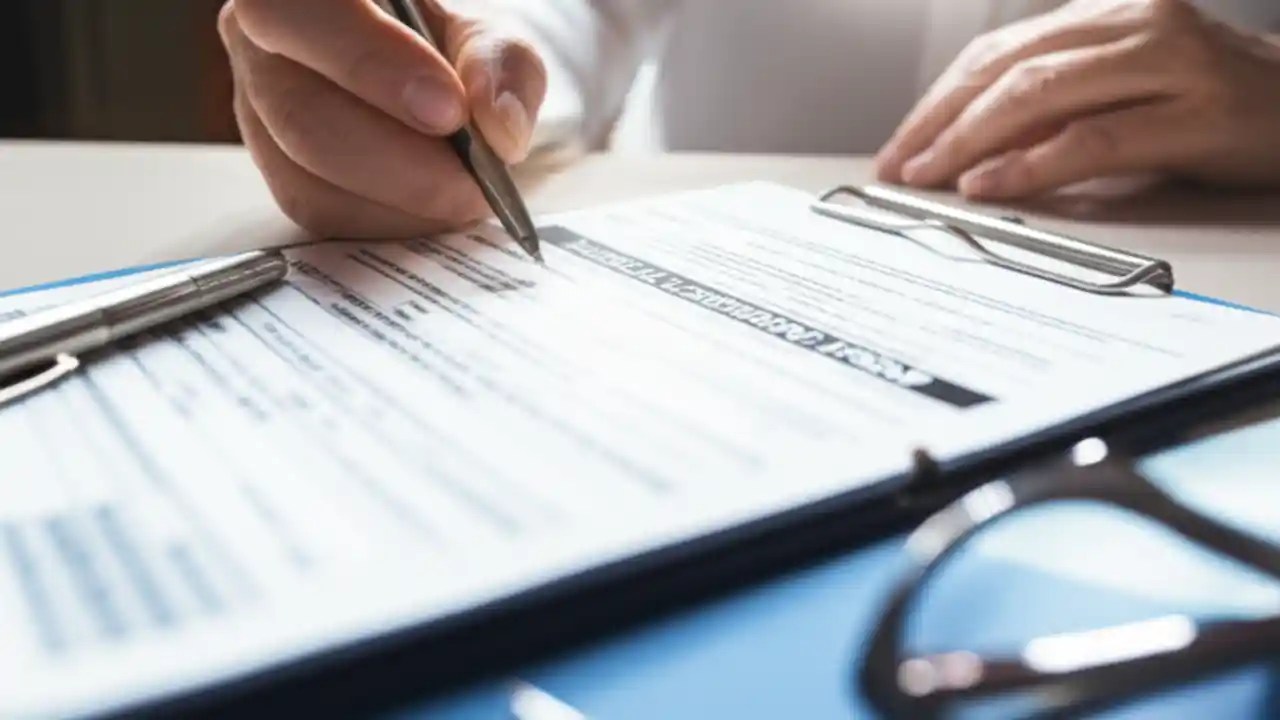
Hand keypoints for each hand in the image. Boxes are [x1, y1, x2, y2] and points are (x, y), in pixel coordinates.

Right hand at [219, 0, 545, 237]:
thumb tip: (498, 128)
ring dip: (399, 202)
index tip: (449, 112)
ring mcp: (257, 112)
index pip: (296, 12)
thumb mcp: (487, 39)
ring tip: (463, 196)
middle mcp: (259, 44)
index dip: (368, 63)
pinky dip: (387, 222)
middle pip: (301, 114)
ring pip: (306, 178)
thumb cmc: (448, 51)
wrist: (437, 84)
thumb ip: (503, 66)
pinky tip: (431, 208)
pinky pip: (321, 213)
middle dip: (400, 164)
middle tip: (472, 184)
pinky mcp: (276, 172)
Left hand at [876, 0, 1279, 199]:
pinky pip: (1092, 139)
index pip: (997, 52)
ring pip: (1039, 96)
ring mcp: (1171, 63)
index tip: (899, 144)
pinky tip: (988, 184)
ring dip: (969, 142)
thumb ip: (1053, 103)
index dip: (938, 100)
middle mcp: (1136, 23)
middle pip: (1006, 69)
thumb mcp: (1120, 89)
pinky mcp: (1198, 115)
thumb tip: (961, 146)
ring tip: (928, 177)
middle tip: (898, 167)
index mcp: (1108, 13)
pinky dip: (1030, 165)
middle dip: (939, 122)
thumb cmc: (1209, 105)